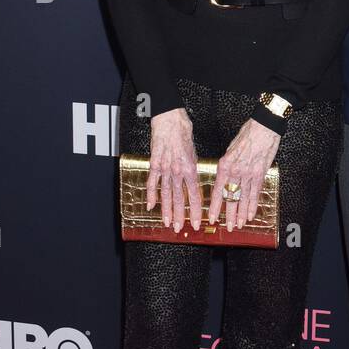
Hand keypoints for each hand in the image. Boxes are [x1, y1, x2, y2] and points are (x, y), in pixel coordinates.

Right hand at [147, 107, 201, 232]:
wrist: (169, 119)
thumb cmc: (183, 131)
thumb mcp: (194, 151)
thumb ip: (194, 167)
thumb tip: (195, 180)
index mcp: (190, 168)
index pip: (194, 195)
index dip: (195, 211)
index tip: (197, 222)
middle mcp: (177, 171)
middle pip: (179, 198)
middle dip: (180, 216)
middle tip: (180, 229)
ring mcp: (164, 168)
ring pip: (166, 194)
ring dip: (166, 210)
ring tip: (167, 223)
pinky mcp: (154, 164)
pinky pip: (152, 183)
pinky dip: (150, 195)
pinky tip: (150, 206)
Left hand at [208, 119, 280, 230]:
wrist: (264, 126)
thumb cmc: (247, 134)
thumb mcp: (231, 149)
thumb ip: (228, 164)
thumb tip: (225, 177)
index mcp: (225, 164)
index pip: (217, 190)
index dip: (214, 206)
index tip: (211, 217)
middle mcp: (235, 171)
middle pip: (230, 197)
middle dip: (228, 215)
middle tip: (227, 227)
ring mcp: (248, 173)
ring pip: (243, 198)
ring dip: (241, 214)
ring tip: (239, 224)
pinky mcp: (260, 173)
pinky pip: (255, 193)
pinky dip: (253, 205)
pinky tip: (251, 214)